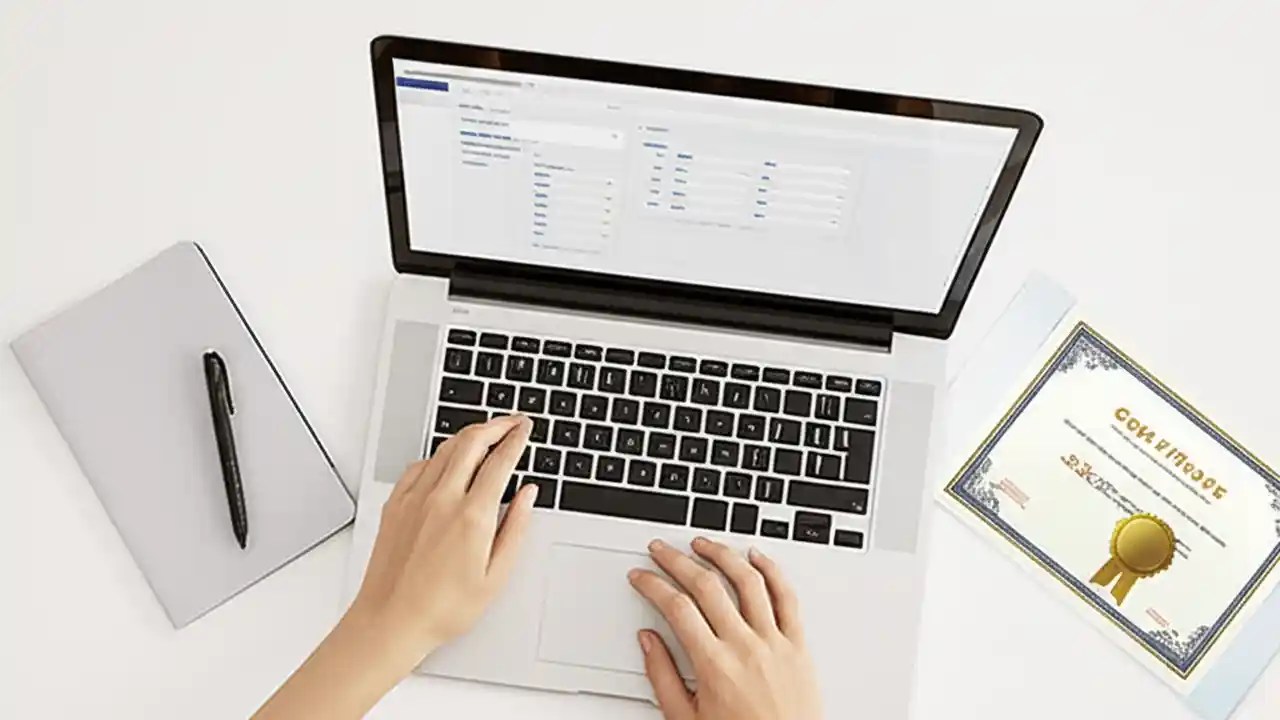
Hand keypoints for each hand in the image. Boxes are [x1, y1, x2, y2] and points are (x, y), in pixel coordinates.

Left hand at [253, 415, 536, 719]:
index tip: (526, 429)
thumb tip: (528, 496)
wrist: (391, 621)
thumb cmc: (442, 609)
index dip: (517, 439)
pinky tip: (447, 460)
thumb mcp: (496, 576)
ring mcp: (416, 499)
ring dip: (470, 435)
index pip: (501, 461)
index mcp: (473, 516)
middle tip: (511, 422)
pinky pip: (420, 465)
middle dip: (496, 425)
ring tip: (485, 434)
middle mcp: (442, 499)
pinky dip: (440, 454)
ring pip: (446, 448)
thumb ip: (517, 529)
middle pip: (473, 442)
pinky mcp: (396, 505)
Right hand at [629, 538, 821, 719]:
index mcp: (714, 666)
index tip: (642, 577)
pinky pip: (787, 597)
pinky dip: (771, 571)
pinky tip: (756, 557)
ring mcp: (774, 642)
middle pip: (706, 586)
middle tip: (661, 551)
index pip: (676, 608)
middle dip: (677, 561)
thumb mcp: (686, 719)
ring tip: (703, 544)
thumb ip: (663, 676)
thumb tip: (648, 641)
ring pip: (747, 581)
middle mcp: (745, 647)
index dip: (653, 585)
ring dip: (721, 554)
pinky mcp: (799, 644)